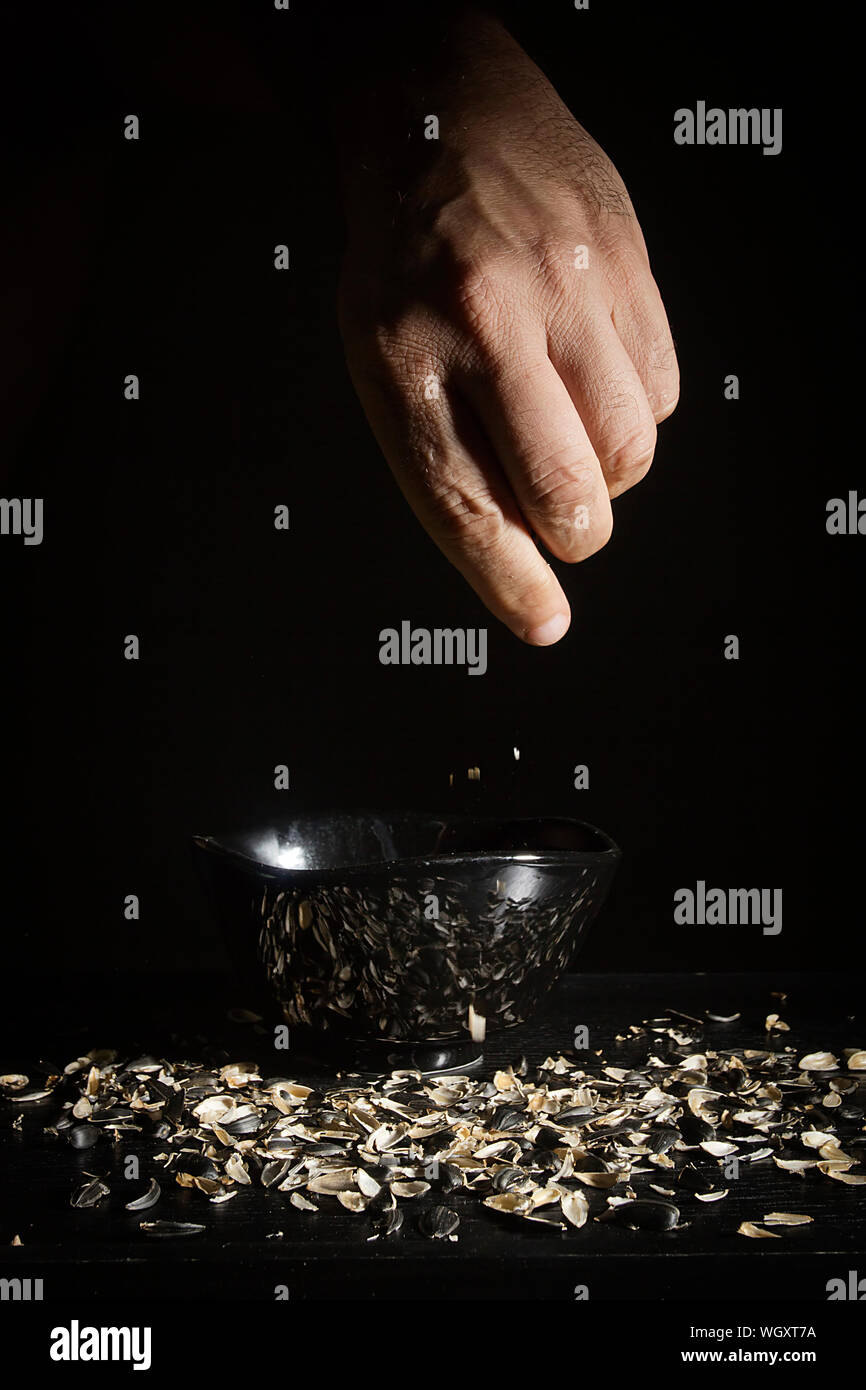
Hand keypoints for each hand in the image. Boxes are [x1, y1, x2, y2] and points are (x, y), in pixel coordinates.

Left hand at [338, 12, 678, 644]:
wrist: (444, 125)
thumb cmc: (405, 268)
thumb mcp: (382, 360)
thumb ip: (443, 457)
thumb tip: (519, 559)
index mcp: (401, 357)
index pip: (464, 503)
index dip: (510, 582)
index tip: (544, 625)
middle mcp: (484, 323)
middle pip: (565, 491)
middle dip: (574, 530)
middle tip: (563, 513)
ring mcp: (563, 289)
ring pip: (630, 451)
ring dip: (609, 467)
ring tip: (568, 418)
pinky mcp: (625, 267)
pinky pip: (662, 393)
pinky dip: (635, 408)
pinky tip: (592, 369)